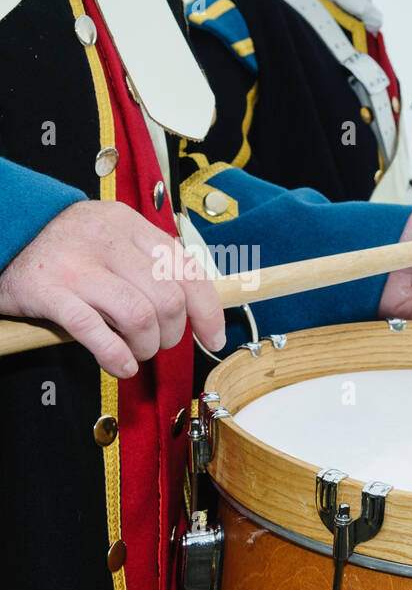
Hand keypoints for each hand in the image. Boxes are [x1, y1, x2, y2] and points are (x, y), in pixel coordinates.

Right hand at [0, 200, 223, 377]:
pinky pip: (95, 331)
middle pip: (169, 299)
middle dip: (172, 334)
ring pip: (140, 316)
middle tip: (156, 342)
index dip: (208, 311)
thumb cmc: (63, 249)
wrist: (0, 234)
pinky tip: (119, 365)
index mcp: (129, 225)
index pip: (188, 270)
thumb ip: (149, 265)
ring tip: (134, 352)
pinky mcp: (48, 290)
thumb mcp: (111, 241)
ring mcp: (76, 264)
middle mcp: (106, 239)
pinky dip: (115, 356)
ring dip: (145, 347)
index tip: (212, 337)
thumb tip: (196, 308)